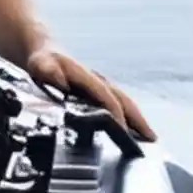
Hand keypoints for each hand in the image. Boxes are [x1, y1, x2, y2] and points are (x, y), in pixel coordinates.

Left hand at [25, 45, 156, 140]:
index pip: (106, 97)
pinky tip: (133, 135)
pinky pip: (118, 107)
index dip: (116, 114)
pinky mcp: (98, 95)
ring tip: (150, 141)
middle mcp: (98, 83)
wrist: (43, 52)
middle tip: (151, 139)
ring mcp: (101, 89)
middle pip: (124, 101)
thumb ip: (49, 71)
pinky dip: (128, 120)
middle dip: (138, 119)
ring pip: (124, 104)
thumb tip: (61, 83)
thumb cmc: (43, 62)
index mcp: (86, 77)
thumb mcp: (41, 64)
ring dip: (137, 121)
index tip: (124, 131)